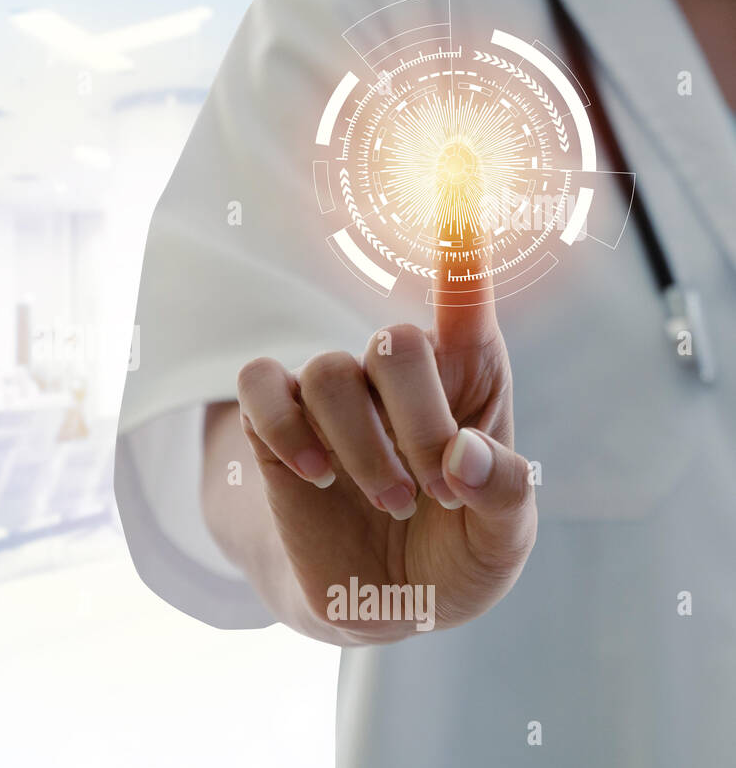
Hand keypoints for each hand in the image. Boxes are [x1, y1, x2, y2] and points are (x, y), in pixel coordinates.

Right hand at [235, 249, 536, 640]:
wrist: (385, 607)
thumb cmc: (457, 557)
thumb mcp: (505, 541)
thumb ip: (503, 495)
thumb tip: (460, 456)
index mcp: (469, 382)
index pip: (463, 299)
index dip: (458, 241)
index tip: (458, 160)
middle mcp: (400, 379)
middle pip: (394, 343)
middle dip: (419, 420)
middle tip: (434, 489)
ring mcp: (334, 402)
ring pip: (328, 372)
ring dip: (361, 445)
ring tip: (389, 500)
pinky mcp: (277, 428)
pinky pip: (262, 388)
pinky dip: (284, 427)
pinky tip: (313, 474)